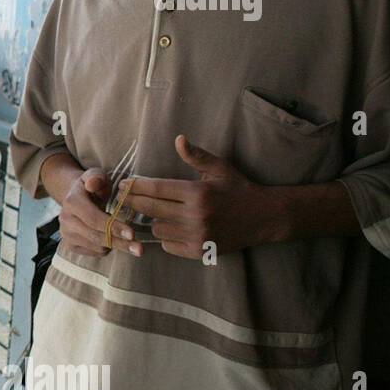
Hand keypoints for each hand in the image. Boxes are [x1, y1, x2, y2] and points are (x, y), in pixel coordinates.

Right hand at [58, 166, 140, 256]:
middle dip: (120, 242)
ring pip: (96, 246)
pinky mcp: (70, 245)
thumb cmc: (93, 186)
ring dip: (115, 244)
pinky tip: (112, 239)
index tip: (132, 234)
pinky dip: (107, 248)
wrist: (75, 197)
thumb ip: (96, 177)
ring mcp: (66, 234)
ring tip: (127, 240)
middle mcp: (65, 220)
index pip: (94, 219)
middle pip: (96, 236)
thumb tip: (92, 184)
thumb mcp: (96, 175)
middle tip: (139, 248)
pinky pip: (94, 253)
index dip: (113, 227)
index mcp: (72, 201)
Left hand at [125, 135, 266, 258]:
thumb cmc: (238, 189)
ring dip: (154, 220)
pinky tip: (172, 227)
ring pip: (156, 228)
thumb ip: (196, 155)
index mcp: (198, 193)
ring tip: (158, 212)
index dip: (135, 186)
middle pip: (150, 209)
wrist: (265, 218)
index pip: (156, 189)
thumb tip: (178, 139)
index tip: (123, 184)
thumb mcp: (220, 168)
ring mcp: (197, 236)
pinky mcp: (199, 251)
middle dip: (133, 201)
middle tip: (124, 196)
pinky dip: (166, 237)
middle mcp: (196, 215)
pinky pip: (167, 245)